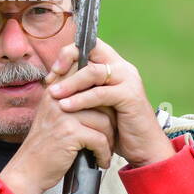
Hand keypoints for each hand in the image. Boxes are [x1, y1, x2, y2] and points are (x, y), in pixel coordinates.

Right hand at [0, 69, 116, 193]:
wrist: (28, 170)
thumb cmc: (45, 146)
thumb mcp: (54, 117)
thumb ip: (71, 103)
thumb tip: (102, 94)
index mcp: (56, 91)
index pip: (86, 78)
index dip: (103, 92)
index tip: (110, 109)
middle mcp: (59, 98)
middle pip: (101, 101)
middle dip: (112, 121)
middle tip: (112, 136)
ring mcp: (64, 115)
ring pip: (104, 121)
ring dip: (110, 140)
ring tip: (107, 150)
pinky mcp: (70, 132)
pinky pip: (100, 140)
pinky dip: (104, 153)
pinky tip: (101, 161)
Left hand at [46, 39, 174, 169]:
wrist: (143, 147)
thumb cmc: (117, 127)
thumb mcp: (96, 104)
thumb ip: (83, 89)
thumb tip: (53, 81)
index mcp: (114, 66)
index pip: (90, 46)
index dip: (69, 53)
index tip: (53, 71)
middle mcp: (123, 68)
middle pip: (92, 50)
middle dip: (67, 60)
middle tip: (50, 78)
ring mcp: (128, 80)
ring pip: (94, 71)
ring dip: (70, 82)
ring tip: (53, 94)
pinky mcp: (130, 96)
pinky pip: (100, 93)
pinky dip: (81, 99)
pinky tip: (66, 106)